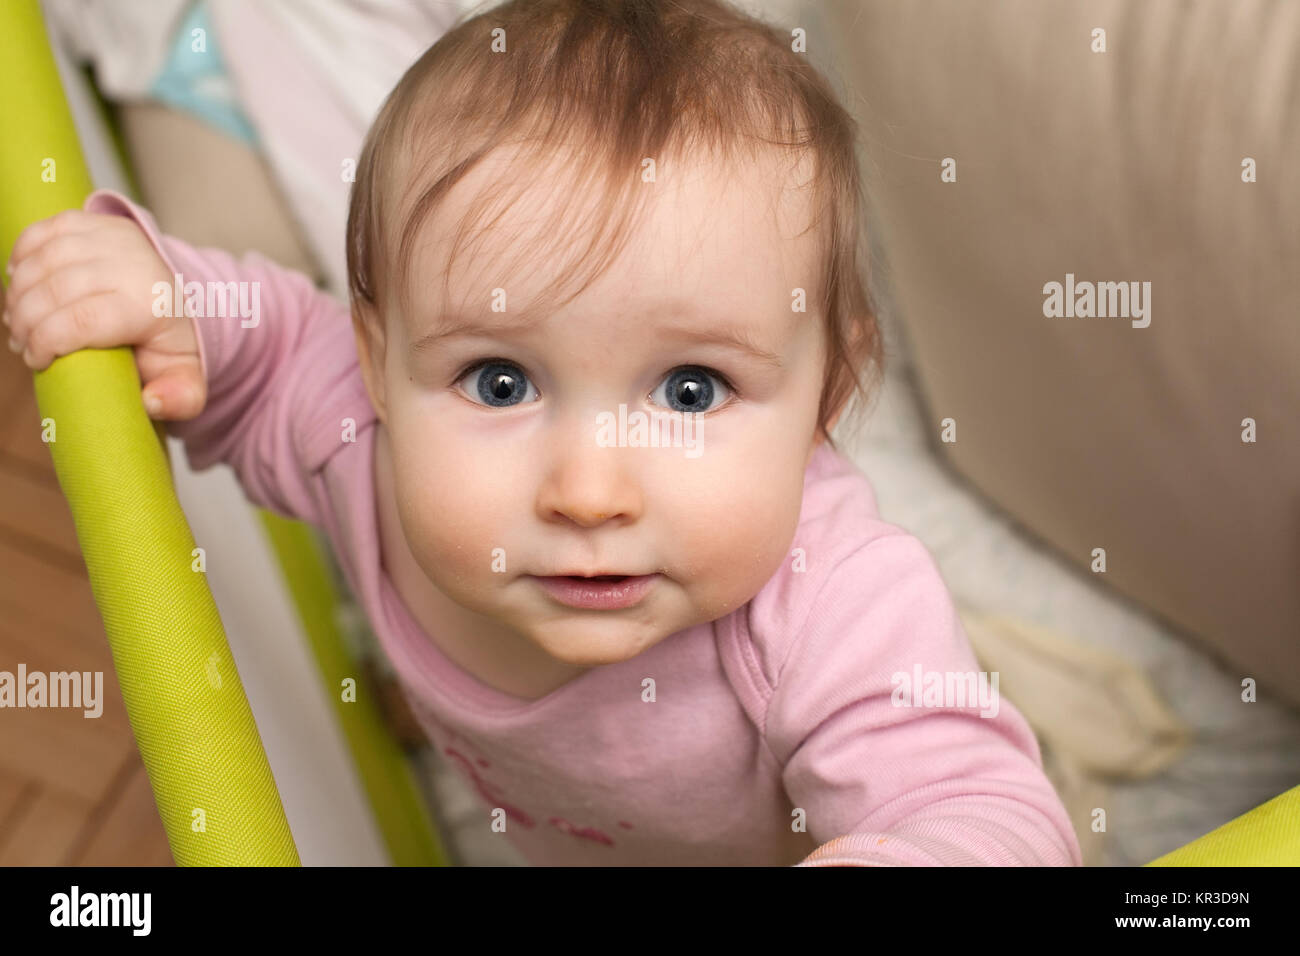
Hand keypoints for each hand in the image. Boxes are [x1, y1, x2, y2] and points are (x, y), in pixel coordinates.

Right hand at [3, 209, 204, 420]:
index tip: (37, 361)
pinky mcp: (99, 221)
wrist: (182, 294)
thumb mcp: (185, 376)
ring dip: (18, 291)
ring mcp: (115, 237)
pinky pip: (45, 230)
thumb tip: (152, 401)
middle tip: (21, 344)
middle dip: (25, 321)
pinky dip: (22, 253)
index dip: (46, 342)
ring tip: (17, 319)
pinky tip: (18, 280)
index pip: (81, 321)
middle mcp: (133, 264)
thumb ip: (180, 398)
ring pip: (44, 259)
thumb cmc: (171, 342)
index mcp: (150, 305)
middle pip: (55, 290)